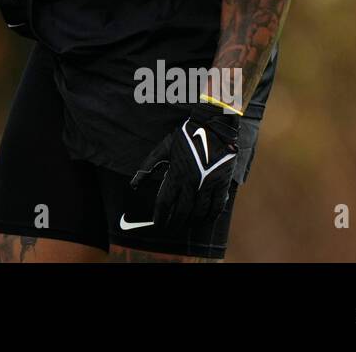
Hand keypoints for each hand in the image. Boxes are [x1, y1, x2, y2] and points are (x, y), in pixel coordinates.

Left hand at [130, 101, 240, 227]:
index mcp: (176, 174)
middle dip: (175, 222)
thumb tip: (134, 183)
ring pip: (199, 212)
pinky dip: (210, 216)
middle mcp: (192, 182)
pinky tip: (205, 220)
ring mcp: (208, 184)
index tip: (157, 224)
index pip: (165, 203)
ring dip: (191, 222)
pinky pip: (217, 207)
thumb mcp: (164, 148)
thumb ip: (149, 165)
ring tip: (186, 225)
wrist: (214, 127)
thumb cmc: (186, 136)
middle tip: (171, 228)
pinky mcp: (222, 183)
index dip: (160, 216)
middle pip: (182, 211)